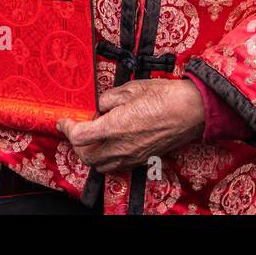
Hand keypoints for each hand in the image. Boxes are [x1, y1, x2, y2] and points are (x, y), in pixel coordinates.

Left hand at [56, 79, 204, 173]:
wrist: (192, 111)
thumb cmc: (164, 96)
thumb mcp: (131, 88)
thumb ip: (109, 98)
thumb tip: (102, 106)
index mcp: (114, 127)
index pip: (79, 136)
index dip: (67, 128)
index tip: (64, 121)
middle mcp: (121, 146)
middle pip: (86, 156)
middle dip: (77, 144)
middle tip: (77, 128)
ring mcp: (132, 156)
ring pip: (100, 165)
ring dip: (91, 153)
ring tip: (93, 137)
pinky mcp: (142, 159)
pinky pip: (116, 165)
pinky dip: (106, 158)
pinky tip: (110, 143)